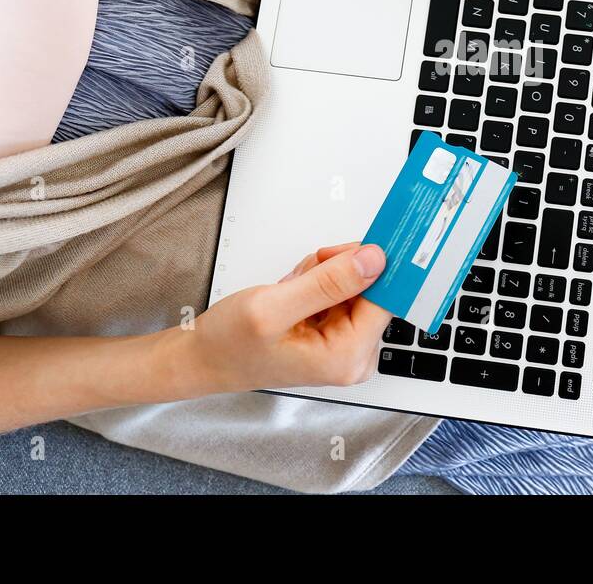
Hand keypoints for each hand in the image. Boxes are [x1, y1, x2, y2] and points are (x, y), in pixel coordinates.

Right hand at [187, 242, 391, 391]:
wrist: (205, 358)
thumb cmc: (229, 345)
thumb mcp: (273, 307)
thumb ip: (328, 283)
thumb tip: (374, 260)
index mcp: (346, 357)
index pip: (387, 298)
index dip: (375, 263)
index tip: (376, 235)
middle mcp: (354, 355)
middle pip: (373, 288)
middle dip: (339, 269)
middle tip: (306, 272)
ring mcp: (346, 344)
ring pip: (356, 283)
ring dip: (323, 275)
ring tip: (291, 289)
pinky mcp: (337, 332)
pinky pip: (342, 290)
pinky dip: (317, 282)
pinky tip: (293, 293)